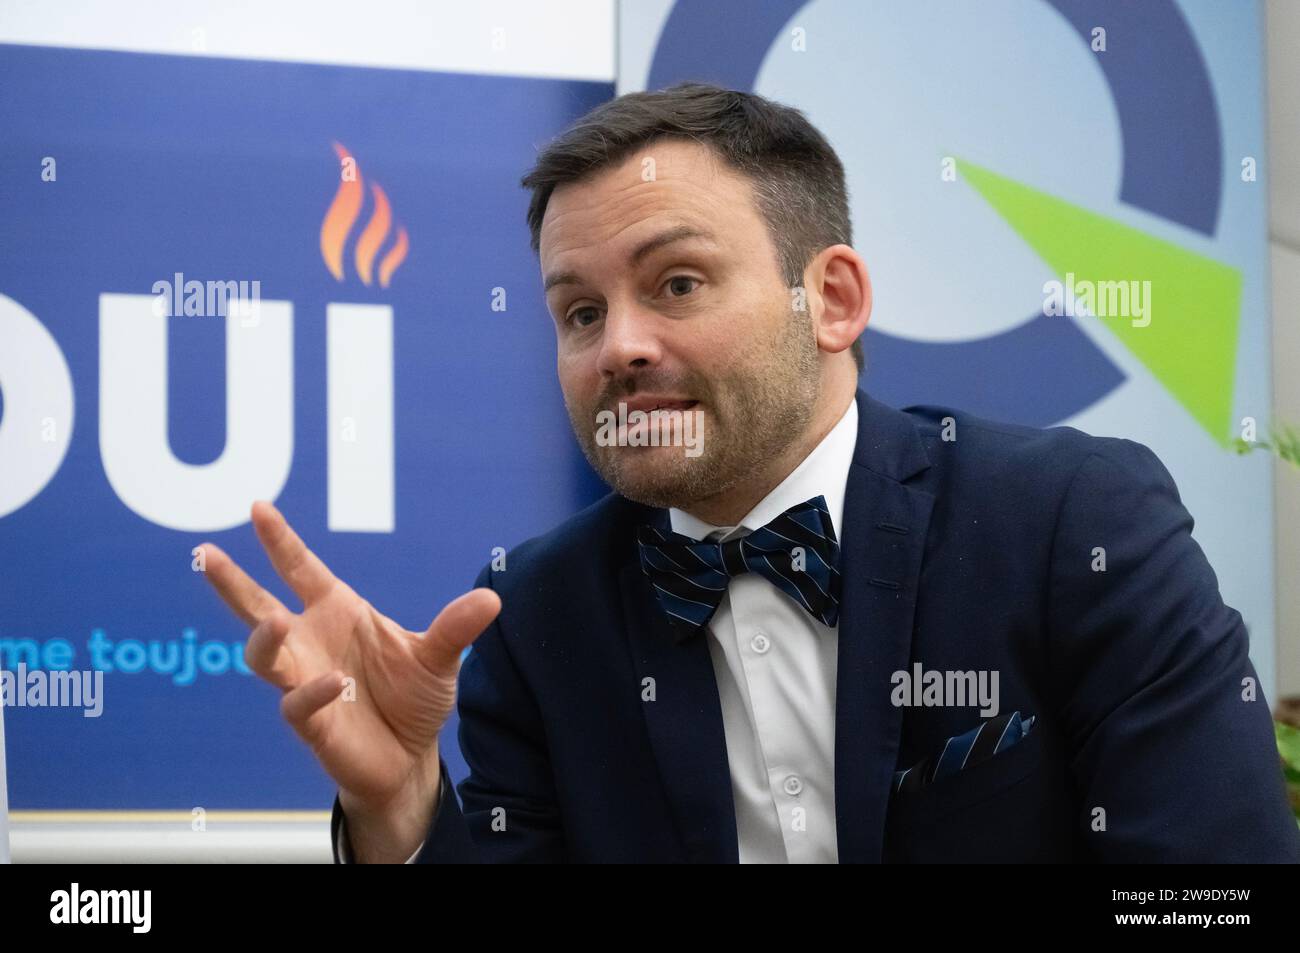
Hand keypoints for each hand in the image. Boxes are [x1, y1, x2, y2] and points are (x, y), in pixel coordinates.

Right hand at [198, 501, 500, 858]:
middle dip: (232, 582)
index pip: (300, 569)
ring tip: (271, 619)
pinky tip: (330, 683)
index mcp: (336, 612)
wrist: (410, 758)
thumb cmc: (412, 699)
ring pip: (265, 657)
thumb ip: (456, 628)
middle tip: (206, 554)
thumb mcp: (438, 658)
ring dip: (264, 638)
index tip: (259, 508)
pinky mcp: (311, 723)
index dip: (279, 541)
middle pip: (258, 607)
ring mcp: (304, 681)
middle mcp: (311, 642)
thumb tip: (491, 598)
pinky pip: (297, 705)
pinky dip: (311, 693)